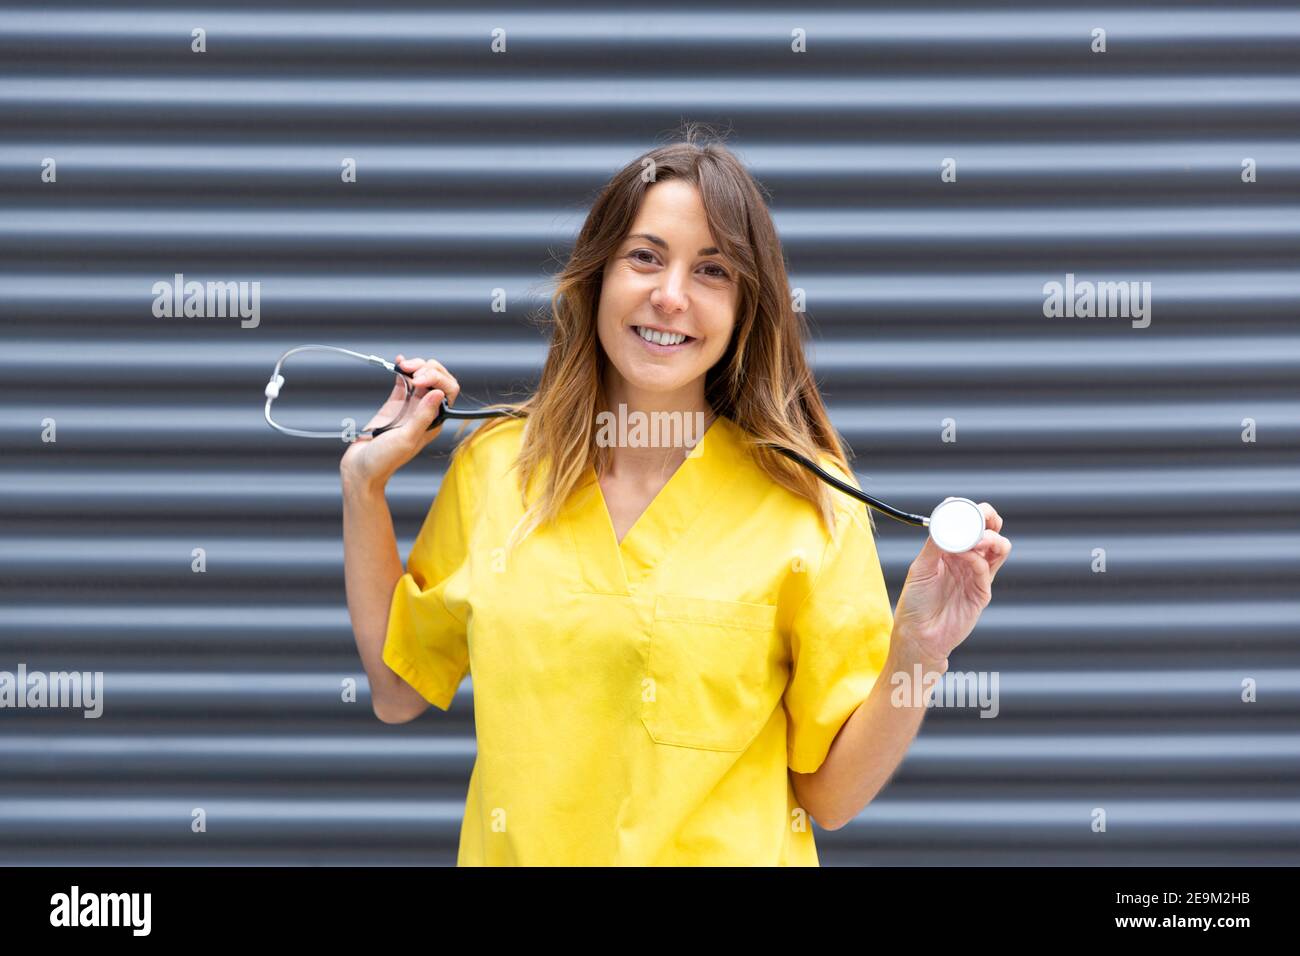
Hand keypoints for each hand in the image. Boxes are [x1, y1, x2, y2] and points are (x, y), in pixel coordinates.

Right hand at [339, 354, 459, 490]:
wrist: (361, 467)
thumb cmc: (384, 460)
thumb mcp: (406, 439)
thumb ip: (423, 416)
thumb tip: (439, 393)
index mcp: (434, 421)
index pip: (448, 391)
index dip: (437, 379)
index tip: (418, 378)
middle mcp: (425, 412)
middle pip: (437, 380)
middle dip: (427, 368)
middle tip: (410, 369)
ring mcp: (410, 407)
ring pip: (422, 378)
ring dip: (416, 366)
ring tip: (403, 364)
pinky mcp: (395, 404)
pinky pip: (403, 382)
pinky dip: (402, 370)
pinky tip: (398, 363)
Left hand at [890, 502, 1011, 669]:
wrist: (919, 634)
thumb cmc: (916, 603)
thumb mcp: (921, 567)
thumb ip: (935, 545)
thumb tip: (944, 521)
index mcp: (951, 551)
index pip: (968, 523)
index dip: (968, 511)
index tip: (958, 505)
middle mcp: (967, 560)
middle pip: (991, 530)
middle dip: (989, 518)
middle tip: (979, 517)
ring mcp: (977, 575)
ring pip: (999, 547)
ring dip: (990, 536)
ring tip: (975, 537)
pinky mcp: (982, 592)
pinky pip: (986, 568)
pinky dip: (976, 557)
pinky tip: (963, 555)